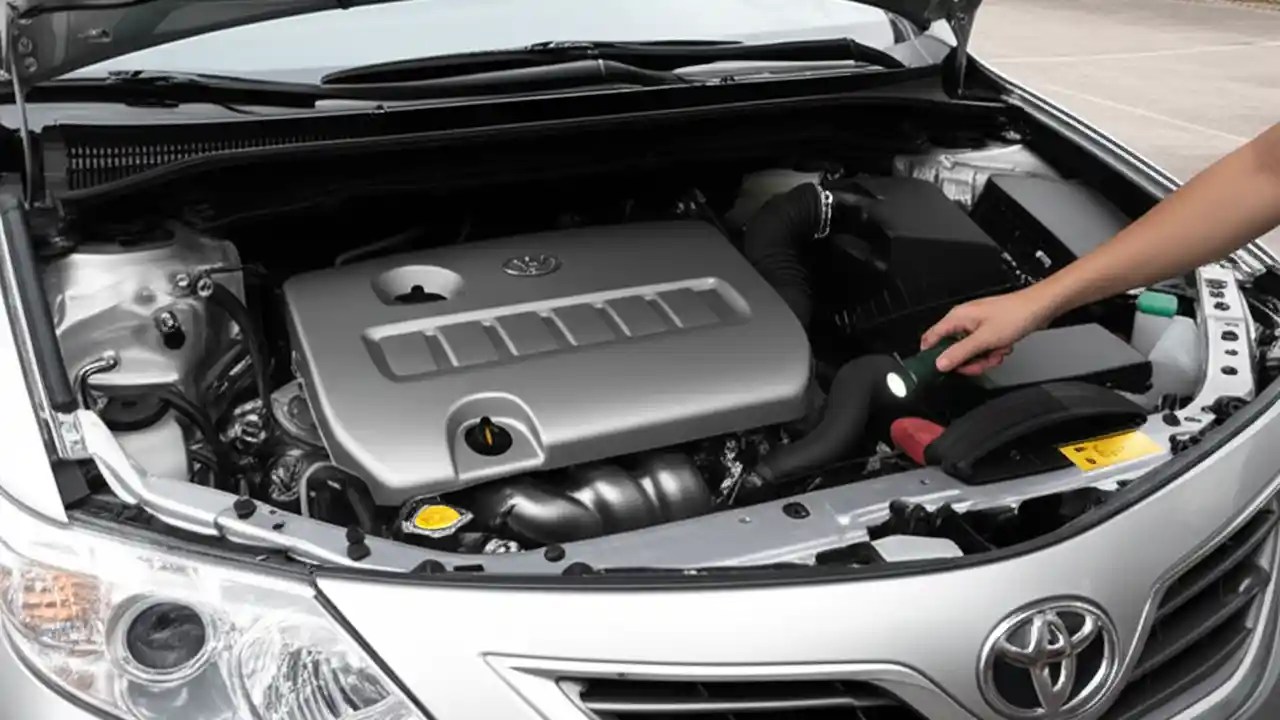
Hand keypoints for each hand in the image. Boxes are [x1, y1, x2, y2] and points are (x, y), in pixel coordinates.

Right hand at [920, 288, 1056, 374]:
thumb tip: (939, 363)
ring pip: (970, 351)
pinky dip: (992, 351)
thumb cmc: (1015, 315)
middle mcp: (964, 320)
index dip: (932, 355)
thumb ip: (960, 353)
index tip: (942, 369)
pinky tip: (1003, 348)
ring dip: (983, 357)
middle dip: (968, 360)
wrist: (1039, 307)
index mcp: (957, 317)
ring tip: (997, 353)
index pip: (931, 338)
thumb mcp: (984, 339)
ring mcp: (976, 325)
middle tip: (981, 363)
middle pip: (952, 349)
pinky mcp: (988, 329)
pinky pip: (982, 347)